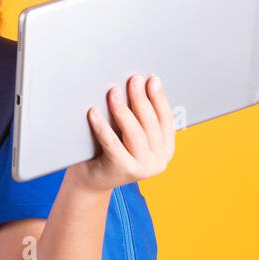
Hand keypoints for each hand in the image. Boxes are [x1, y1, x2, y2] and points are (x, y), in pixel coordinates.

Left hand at [71, 73, 175, 192]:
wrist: (92, 180)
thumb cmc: (110, 151)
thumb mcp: (129, 134)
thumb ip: (138, 117)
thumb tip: (137, 85)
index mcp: (166, 149)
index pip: (166, 119)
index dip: (159, 98)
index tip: (152, 79)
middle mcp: (158, 161)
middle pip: (150, 124)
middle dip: (141, 99)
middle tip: (133, 80)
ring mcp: (143, 168)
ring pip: (135, 133)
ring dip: (123, 110)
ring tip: (113, 92)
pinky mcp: (124, 170)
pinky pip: (112, 144)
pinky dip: (102, 126)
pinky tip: (93, 112)